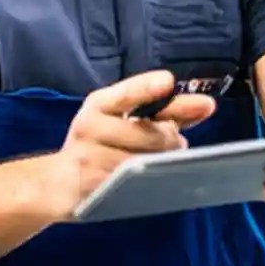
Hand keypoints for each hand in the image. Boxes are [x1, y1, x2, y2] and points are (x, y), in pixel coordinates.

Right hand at [45, 70, 216, 219]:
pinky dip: (150, 180)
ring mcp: (91, 157)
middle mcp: (92, 125)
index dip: (147, 87)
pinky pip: (134, 182)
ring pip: (145, 160)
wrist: (58, 180)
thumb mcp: (121, 118)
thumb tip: (206, 105)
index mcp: (100, 103)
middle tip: (175, 143)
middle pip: (149, 133)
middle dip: (171, 139)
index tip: (167, 81)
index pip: (127, 93)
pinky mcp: (94, 184)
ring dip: (163, 162)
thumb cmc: (99, 142)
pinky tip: (150, 178)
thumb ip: (164, 111)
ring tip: (160, 161)